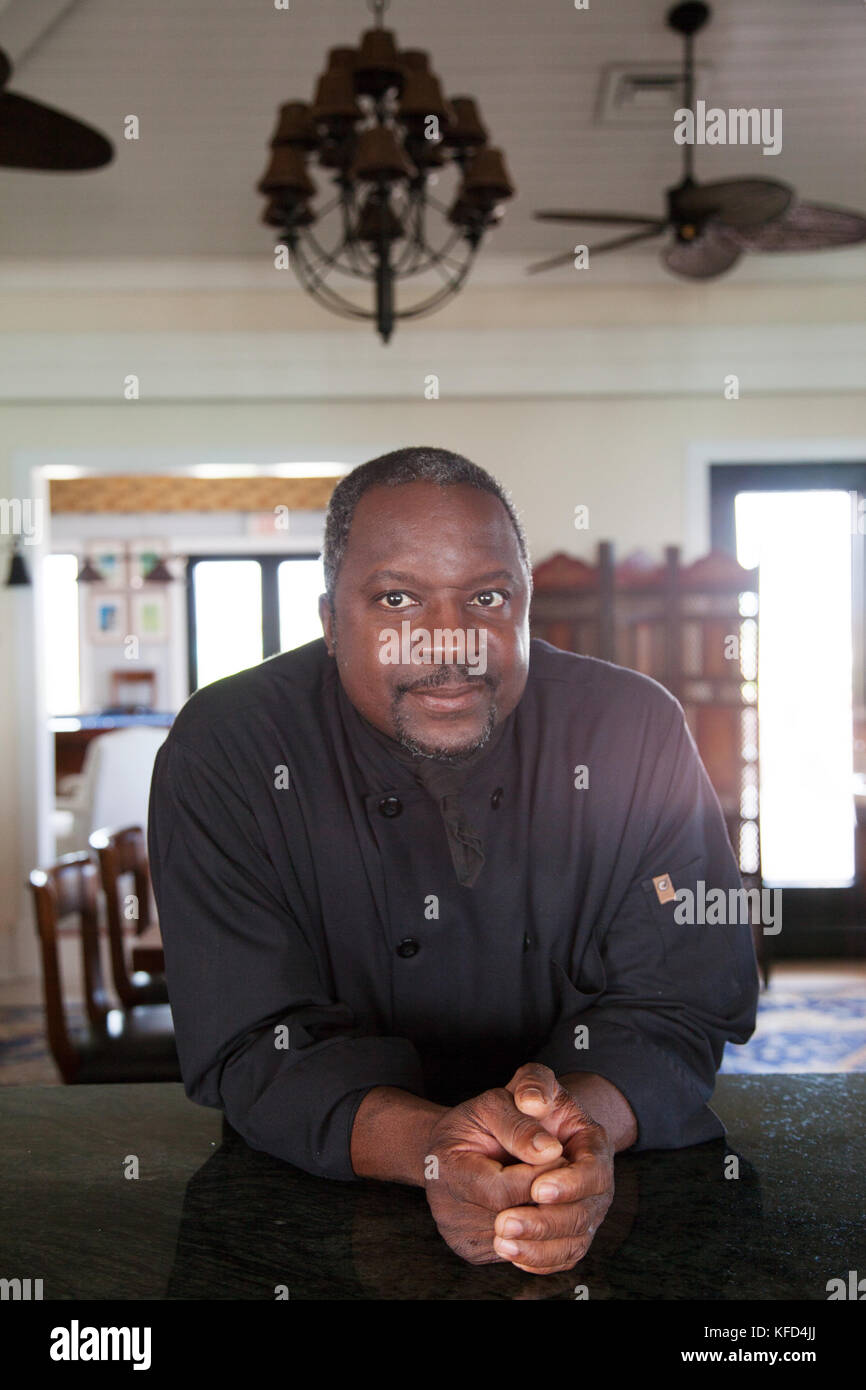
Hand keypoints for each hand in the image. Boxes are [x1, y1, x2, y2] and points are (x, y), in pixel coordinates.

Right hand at [424, 1082, 568, 1264]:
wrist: (450, 1149)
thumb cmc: (475, 1123)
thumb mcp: (494, 1105)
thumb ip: (521, 1126)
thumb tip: (551, 1150)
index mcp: (447, 1170)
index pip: (504, 1191)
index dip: (541, 1176)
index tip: (562, 1156)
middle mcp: (448, 1212)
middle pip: (514, 1220)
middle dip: (548, 1199)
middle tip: (566, 1174)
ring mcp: (460, 1237)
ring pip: (520, 1240)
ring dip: (545, 1216)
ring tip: (549, 1187)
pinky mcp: (474, 1251)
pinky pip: (517, 1249)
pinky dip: (536, 1231)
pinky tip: (536, 1204)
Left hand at [492, 1063, 614, 1273]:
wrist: (515, 1129)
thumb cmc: (524, 1104)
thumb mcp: (528, 1083)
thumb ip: (533, 1085)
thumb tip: (534, 1105)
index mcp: (592, 1142)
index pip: (593, 1170)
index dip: (570, 1183)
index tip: (538, 1188)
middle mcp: (595, 1182)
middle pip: (584, 1213)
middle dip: (546, 1222)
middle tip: (505, 1222)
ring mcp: (583, 1210)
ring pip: (572, 1241)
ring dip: (539, 1247)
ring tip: (502, 1242)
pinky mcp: (566, 1232)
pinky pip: (561, 1256)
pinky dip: (539, 1260)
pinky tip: (513, 1253)